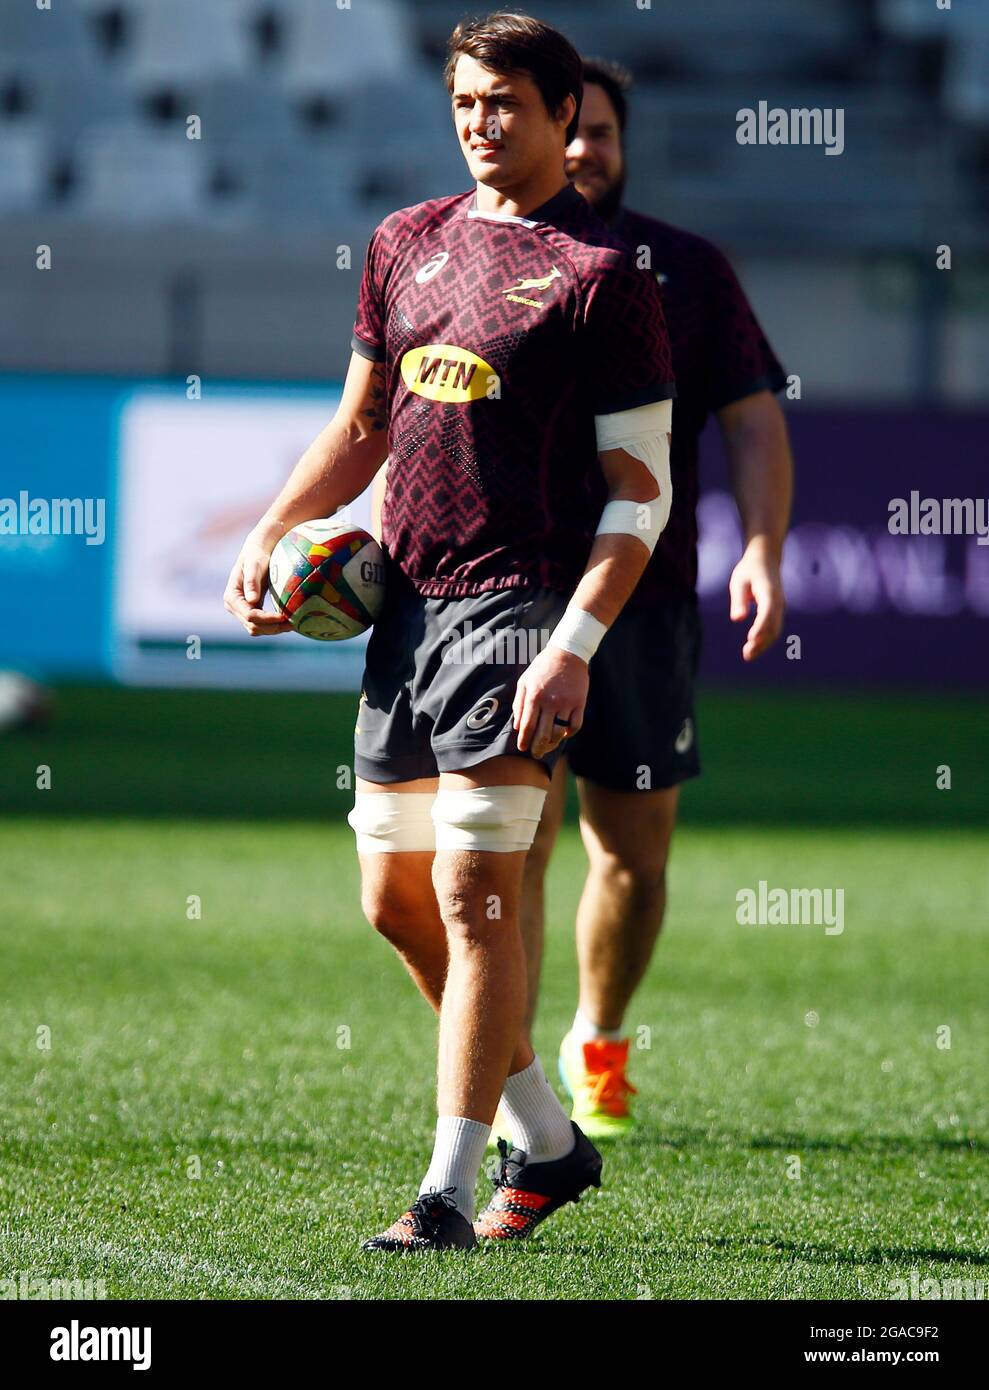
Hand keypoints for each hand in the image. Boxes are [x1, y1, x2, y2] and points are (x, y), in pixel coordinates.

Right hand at [223, 519, 292, 636]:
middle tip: (293, 624)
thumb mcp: (255, 564)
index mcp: (232, 597)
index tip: (284, 616)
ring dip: (274, 629)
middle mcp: (234, 607)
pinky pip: (263, 624)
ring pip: (257, 629)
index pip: (249, 615)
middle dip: (272, 628)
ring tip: (293, 624)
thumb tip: (252, 601)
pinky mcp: (252, 610)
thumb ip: (252, 581)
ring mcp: (242, 610)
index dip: (266, 619)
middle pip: (253, 626)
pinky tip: (289, 621)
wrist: (258, 551)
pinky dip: (274, 625)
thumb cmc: (257, 554)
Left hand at [513, 645, 588, 758]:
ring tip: (548, 746)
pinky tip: (563, 734)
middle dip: (537, 748)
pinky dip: (569, 733)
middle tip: (535, 754)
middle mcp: (550, 701)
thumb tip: (518, 726)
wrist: (568, 654)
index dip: (524, 740)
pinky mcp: (580, 703)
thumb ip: (519, 704)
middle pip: (543, 734)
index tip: (522, 748)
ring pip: (559, 732)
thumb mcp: (525, 681)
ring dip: (552, 743)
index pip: (527, 726)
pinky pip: (575, 725)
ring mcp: (567, 703)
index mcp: (534, 696)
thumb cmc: (542, 667)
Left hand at [729, 540, 784, 661]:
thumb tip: (737, 619)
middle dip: (761, 642)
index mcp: (769, 593)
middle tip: (747, 655)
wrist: (766, 559)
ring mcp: (780, 607)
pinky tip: (754, 647)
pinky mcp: (777, 611)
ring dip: (763, 644)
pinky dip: (765, 639)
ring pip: (775, 630)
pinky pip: (774, 628)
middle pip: (773, 626)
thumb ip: (738, 600)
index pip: (767, 613)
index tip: (751, 639)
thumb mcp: (738, 581)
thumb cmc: (749, 570)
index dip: (760, 627)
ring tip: (748, 656)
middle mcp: (778, 602)